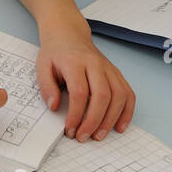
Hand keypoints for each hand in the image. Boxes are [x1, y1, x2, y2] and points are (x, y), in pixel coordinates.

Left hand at [36, 18, 134, 141]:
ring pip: (118, 95)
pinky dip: (127, 112)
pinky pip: (128, 93)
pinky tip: (119, 126)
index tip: (69, 129)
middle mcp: (95, 64)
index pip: (80, 91)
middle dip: (94, 120)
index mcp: (75, 62)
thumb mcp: (42, 66)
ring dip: (111, 119)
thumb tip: (54, 107)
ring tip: (99, 136)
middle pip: (102, 95)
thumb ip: (46, 87)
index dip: (76, 114)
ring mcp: (109, 69)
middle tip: (84, 137)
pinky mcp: (117, 74)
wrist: (69, 34)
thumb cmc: (56, 53)